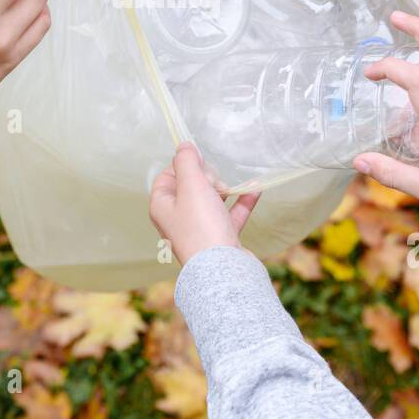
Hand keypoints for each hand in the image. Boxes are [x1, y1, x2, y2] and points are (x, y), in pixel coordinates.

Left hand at [149, 143, 259, 265]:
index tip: (200, 162)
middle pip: (190, 187)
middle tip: (216, 184)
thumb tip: (183, 146)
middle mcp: (177, 220)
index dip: (183, 166)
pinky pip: (231, 214)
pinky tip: (256, 189)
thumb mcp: (192, 186)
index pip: (166, 177)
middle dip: (208, 179)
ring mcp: (199, 230)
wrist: (224, 271)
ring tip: (237, 184)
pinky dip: (242, 202)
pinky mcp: (220, 239)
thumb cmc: (202, 227)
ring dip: (228, 189)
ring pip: (212, 201)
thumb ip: (187, 162)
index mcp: (162, 207)